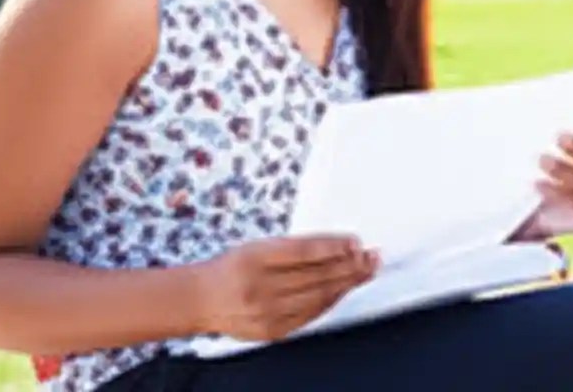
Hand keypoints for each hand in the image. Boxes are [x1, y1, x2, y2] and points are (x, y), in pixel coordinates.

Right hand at [192, 235, 377, 340]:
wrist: (200, 300)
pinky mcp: (273, 330)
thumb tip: (338, 246)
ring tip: (366, 271)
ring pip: (318, 296)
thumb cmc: (232, 268)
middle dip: (351, 265)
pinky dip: (331, 300)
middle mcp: (260, 287)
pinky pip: (311, 314)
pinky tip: (345, 289)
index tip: (356, 241)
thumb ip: (295, 248)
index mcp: (255, 258)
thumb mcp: (257, 247)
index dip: (334, 246)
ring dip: (348, 282)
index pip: (304, 251)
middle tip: (372, 257)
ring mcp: (267, 312)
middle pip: (317, 275)